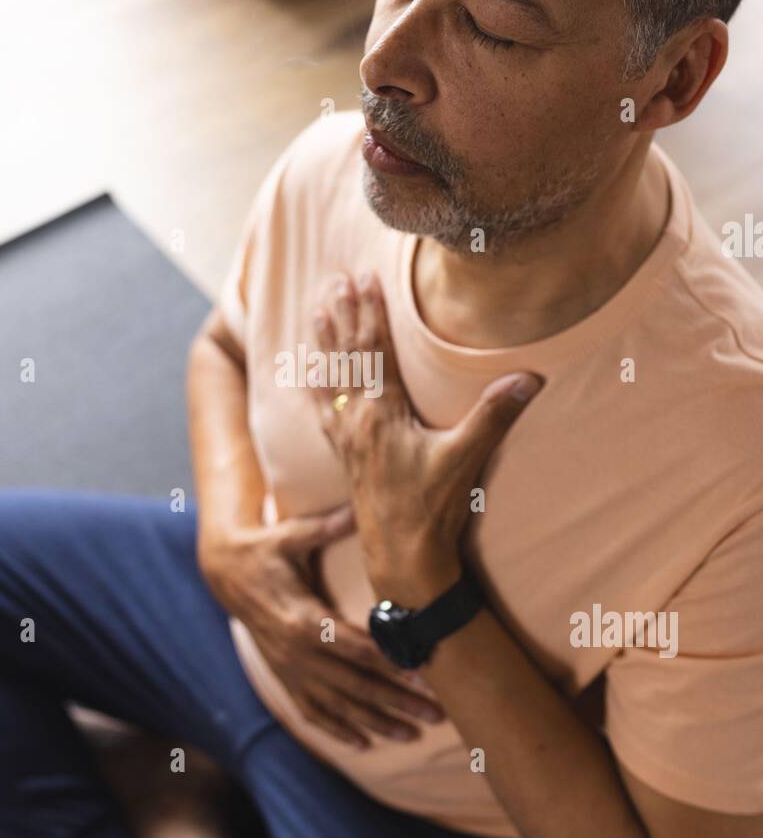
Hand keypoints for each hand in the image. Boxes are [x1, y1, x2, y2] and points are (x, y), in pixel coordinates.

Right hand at [197, 507, 446, 749]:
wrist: (223, 572)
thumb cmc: (265, 549)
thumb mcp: (292, 534)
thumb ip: (328, 526)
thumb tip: (363, 506)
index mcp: (302, 618)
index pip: (355, 647)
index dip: (390, 662)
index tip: (423, 672)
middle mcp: (297, 653)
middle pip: (355, 685)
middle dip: (397, 701)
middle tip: (436, 714)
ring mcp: (289, 670)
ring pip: (338, 706)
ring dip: (376, 723)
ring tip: (412, 735)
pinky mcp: (283, 677)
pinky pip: (312, 712)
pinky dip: (338, 730)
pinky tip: (365, 745)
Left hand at [311, 272, 542, 604]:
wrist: (402, 558)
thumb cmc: (431, 510)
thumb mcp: (465, 459)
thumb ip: (493, 415)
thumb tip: (528, 378)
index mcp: (382, 414)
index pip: (374, 350)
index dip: (370, 312)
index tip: (363, 279)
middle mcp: (357, 421)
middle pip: (348, 356)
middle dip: (345, 315)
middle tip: (337, 280)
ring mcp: (347, 440)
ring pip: (330, 379)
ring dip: (324, 343)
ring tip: (316, 310)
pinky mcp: (345, 458)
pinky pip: (323, 411)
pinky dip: (316, 387)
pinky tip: (309, 376)